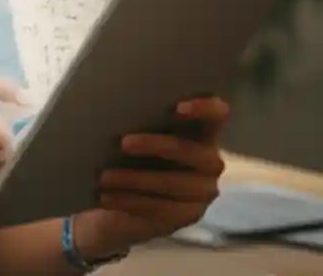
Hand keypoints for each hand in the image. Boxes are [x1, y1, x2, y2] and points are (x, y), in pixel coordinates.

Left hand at [74, 96, 230, 259]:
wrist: (122, 200)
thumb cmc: (129, 155)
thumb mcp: (134, 134)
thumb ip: (138, 121)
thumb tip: (115, 107)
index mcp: (202, 130)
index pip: (218, 113)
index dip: (204, 108)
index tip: (177, 108)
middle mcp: (210, 160)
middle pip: (190, 150)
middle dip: (156, 145)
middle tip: (123, 143)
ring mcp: (204, 190)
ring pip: (172, 183)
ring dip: (135, 179)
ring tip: (104, 177)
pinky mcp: (190, 215)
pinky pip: (161, 208)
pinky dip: (130, 201)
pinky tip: (106, 197)